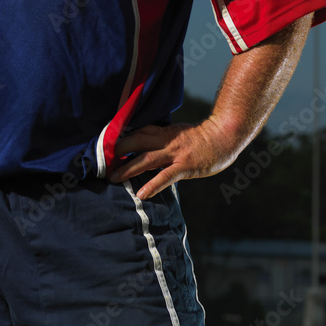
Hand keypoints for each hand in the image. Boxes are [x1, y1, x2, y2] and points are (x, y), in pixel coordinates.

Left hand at [109, 119, 240, 199]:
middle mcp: (166, 140)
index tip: (105, 145)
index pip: (137, 132)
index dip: (120, 138)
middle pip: (136, 142)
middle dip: (117, 151)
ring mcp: (175, 153)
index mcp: (164, 131)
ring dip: (127, 168)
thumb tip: (146, 146)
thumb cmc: (202, 136)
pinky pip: (166, 176)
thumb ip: (163, 138)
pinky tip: (141, 194)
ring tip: (113, 177)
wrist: (225, 135)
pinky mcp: (185, 166)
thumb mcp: (179, 133)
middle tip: (101, 161)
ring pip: (146, 159)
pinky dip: (152, 185)